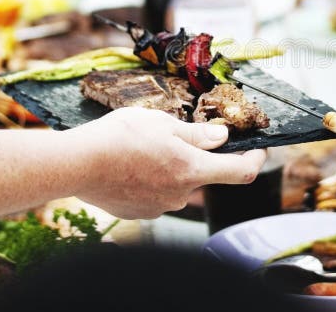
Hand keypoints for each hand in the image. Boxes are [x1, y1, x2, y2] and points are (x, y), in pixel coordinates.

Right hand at [70, 107, 266, 218]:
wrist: (77, 164)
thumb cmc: (120, 137)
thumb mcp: (164, 123)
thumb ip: (197, 134)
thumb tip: (221, 138)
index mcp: (193, 169)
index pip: (240, 172)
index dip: (255, 160)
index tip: (258, 149)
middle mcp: (181, 194)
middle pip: (202, 175)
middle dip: (195, 157)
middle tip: (171, 136)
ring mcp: (160, 207)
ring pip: (177, 184)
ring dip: (170, 168)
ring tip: (142, 149)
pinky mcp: (139, 213)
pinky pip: (155, 194)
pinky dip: (150, 180)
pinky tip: (130, 166)